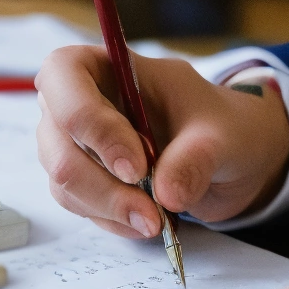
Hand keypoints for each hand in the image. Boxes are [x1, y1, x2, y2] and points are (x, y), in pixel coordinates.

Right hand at [36, 43, 288, 235]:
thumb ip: (197, 158)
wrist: (231, 159)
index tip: (134, 164)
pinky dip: (113, 219)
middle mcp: (85, 100)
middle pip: (57, 138)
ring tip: (156, 221)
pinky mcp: (85, 179)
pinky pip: (80, 205)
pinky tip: (148, 222)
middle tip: (150, 208)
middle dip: (101, 181)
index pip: (64, 72)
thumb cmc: (223, 126)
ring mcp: (79, 142)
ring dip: (109, 206)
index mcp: (113, 67)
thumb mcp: (223, 135)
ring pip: (64, 179)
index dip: (87, 118)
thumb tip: (167, 195)